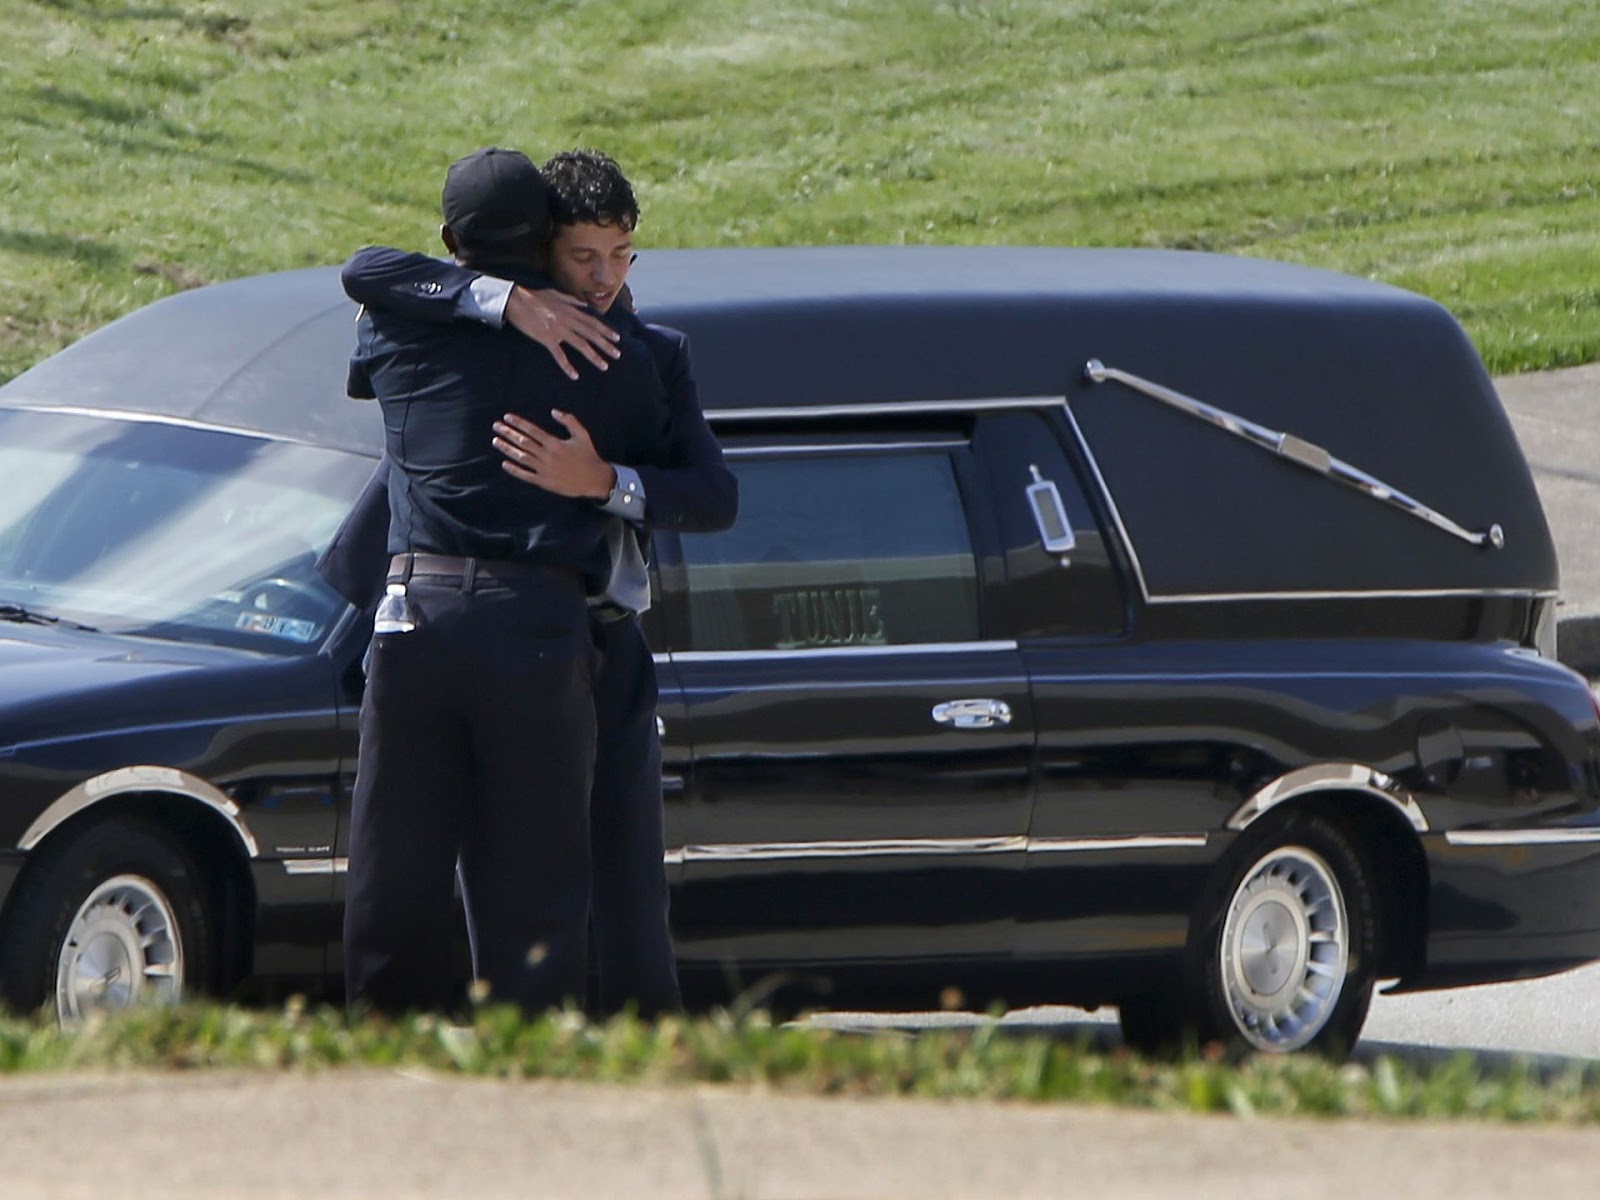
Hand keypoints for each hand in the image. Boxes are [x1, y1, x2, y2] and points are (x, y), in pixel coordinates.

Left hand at [492, 410, 616, 499]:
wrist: (594, 479)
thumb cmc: (588, 455)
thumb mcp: (582, 435)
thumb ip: (569, 421)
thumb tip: (554, 411)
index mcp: (555, 444)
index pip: (532, 431)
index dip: (519, 423)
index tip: (507, 417)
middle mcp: (547, 456)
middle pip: (523, 442)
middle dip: (508, 433)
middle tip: (496, 426)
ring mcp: (544, 470)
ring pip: (521, 457)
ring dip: (507, 449)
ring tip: (496, 441)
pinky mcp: (544, 482)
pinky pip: (526, 475)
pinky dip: (514, 470)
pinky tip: (504, 464)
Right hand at [504, 286, 620, 379]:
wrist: (515, 300)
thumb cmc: (534, 297)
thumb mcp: (556, 294)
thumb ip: (571, 300)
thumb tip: (582, 305)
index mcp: (570, 310)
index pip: (593, 321)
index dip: (606, 330)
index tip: (617, 338)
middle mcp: (568, 319)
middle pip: (591, 334)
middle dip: (606, 345)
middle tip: (617, 355)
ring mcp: (558, 329)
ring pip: (581, 344)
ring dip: (594, 356)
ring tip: (604, 366)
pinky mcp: (546, 338)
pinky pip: (559, 355)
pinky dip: (567, 366)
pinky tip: (574, 376)